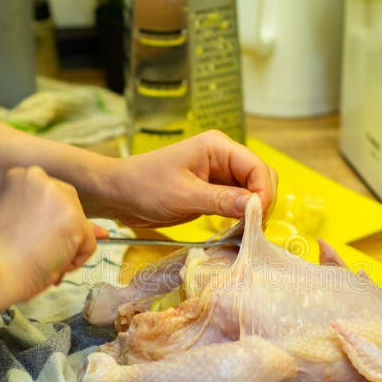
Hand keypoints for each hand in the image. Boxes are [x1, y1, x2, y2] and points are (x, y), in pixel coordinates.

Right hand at [0, 166, 96, 302]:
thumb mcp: (23, 224)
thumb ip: (57, 219)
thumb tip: (102, 231)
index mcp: (22, 175)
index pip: (53, 200)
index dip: (46, 225)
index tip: (24, 236)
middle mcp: (42, 178)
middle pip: (72, 210)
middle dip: (60, 235)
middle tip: (33, 250)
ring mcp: (60, 198)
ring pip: (81, 229)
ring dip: (65, 250)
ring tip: (37, 256)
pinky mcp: (75, 220)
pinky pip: (89, 246)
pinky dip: (74, 262)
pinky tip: (49, 262)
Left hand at [102, 131, 276, 227]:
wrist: (118, 194)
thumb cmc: (144, 186)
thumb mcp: (184, 195)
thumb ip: (222, 200)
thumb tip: (256, 206)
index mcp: (218, 147)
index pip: (257, 167)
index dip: (264, 193)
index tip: (257, 220)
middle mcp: (223, 158)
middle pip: (261, 178)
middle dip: (262, 204)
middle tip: (251, 230)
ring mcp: (220, 175)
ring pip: (253, 193)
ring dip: (253, 213)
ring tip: (243, 234)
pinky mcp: (214, 192)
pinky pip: (238, 203)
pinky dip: (241, 218)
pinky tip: (234, 232)